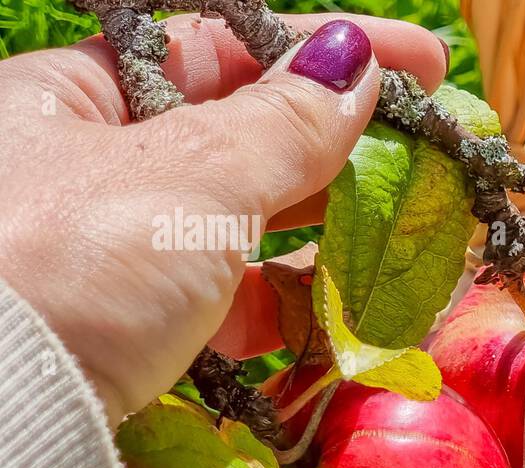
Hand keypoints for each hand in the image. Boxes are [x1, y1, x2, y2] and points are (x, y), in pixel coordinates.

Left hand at [0, 13, 447, 422]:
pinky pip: (227, 302)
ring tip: (407, 234)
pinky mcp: (133, 335)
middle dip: (339, 146)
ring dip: (327, 230)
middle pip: (238, 138)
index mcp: (70, 98)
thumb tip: (356, 62)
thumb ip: (283, 125)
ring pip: (242, 225)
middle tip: (429, 150)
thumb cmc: (75, 264)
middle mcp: (83, 168)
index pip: (220, 51)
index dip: (324, 51)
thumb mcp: (190, 179)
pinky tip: (350, 312)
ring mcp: (110, 256)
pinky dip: (289, 304)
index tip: (420, 63)